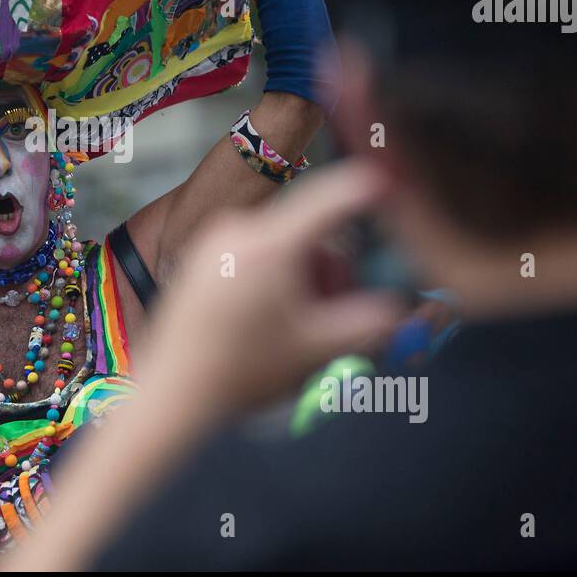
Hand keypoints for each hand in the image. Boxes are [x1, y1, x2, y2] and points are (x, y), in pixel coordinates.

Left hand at [142, 160, 405, 417]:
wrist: (171, 395)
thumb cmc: (241, 373)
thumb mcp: (319, 349)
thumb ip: (372, 323)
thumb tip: (405, 305)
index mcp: (269, 243)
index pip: (332, 197)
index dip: (370, 187)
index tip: (394, 182)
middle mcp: (237, 230)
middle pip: (310, 232)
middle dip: (330, 271)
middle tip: (329, 316)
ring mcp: (214, 242)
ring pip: (284, 246)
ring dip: (303, 279)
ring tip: (292, 327)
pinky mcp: (201, 259)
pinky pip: (255, 255)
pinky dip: (274, 280)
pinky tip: (263, 323)